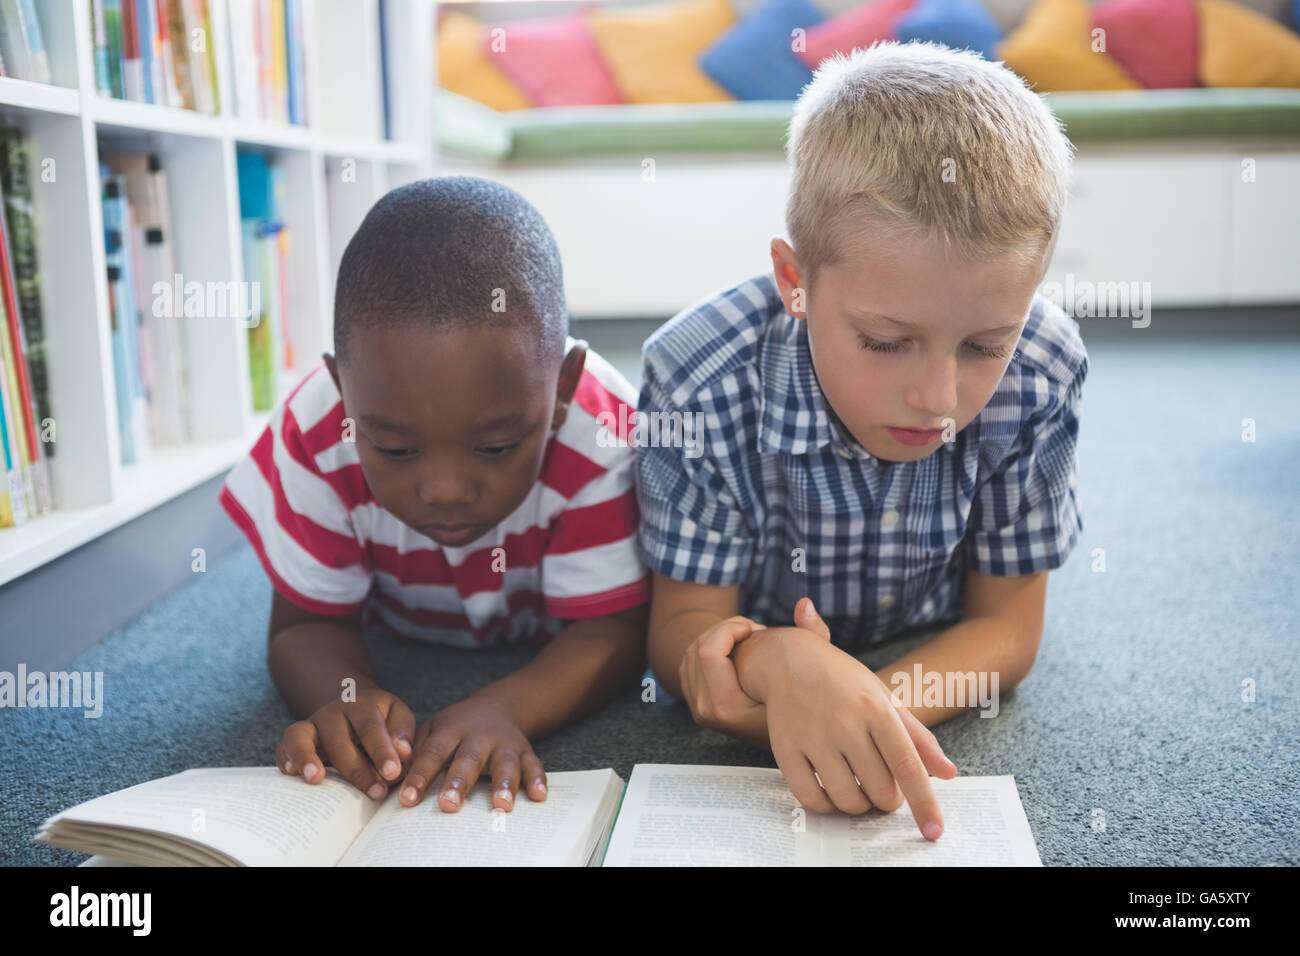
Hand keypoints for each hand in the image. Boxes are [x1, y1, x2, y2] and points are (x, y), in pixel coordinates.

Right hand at [275, 686, 415, 799]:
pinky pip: (284, 746)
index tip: (393, 773)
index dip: (382, 750)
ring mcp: (311, 724)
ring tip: (315, 779)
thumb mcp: (398, 716)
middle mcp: (332, 712)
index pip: (370, 726)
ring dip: (307, 757)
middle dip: (357, 769)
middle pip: (338, 738)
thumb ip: (403, 733)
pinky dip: (285, 759)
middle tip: (376, 792)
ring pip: (301, 735)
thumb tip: (403, 753)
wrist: (352, 706)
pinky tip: (291, 775)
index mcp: (361, 704)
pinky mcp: (296, 739)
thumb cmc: (382, 719)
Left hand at [398, 696, 545, 812]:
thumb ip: (415, 753)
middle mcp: (479, 735)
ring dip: (504, 783)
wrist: (498, 707)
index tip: (406, 800)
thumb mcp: (432, 730)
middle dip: (458, 782)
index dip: (419, 776)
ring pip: (505, 763)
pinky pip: (534, 765)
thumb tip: (391, 780)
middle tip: (448, 805)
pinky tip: (538, 796)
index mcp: (451, 729)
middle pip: (468, 759)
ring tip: (501, 805)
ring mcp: (505, 743)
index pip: (432, 753)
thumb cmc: (457, 728)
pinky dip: (538, 780)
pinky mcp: (526, 751)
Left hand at [678, 599, 830, 744]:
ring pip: (692, 652)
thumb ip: (814, 634)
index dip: (731, 629)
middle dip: (728, 630)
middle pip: (699, 647)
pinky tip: (737, 651)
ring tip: (749, 641)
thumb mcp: (812, 669)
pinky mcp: (695, 702)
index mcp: (728, 708)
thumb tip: (804, 603)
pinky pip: (689, 661)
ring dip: (719, 637)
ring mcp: (699, 709)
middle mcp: (707, 711)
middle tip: (755, 632)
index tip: (755, 629)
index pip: (708, 652)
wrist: (784, 733)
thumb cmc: (802, 701)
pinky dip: (711, 646)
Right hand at [740, 602, 957, 840]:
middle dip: (888, 800)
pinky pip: (810, 798)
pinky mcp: (785, 748)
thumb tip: (949, 773)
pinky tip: (831, 792)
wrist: (790, 659)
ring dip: (859, 805)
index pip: (907, 765)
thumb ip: (918, 737)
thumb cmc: (844, 681)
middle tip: (882, 787)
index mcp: (876, 709)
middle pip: (879, 790)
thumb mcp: (885, 698)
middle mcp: (845, 723)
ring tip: (858, 788)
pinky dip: (826, 806)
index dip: (923, 802)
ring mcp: (813, 737)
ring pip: (847, 799)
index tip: (933, 830)